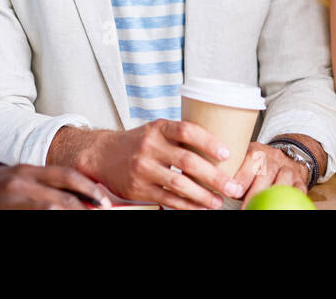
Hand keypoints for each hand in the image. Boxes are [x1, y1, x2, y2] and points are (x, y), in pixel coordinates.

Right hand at [0, 164, 111, 209]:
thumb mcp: (14, 181)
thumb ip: (39, 185)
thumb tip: (72, 196)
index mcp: (25, 169)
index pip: (66, 175)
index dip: (88, 187)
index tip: (104, 199)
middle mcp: (19, 181)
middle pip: (63, 195)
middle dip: (86, 205)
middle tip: (102, 211)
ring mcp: (11, 198)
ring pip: (52, 209)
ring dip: (73, 214)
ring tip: (85, 217)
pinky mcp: (4, 211)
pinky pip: (36, 216)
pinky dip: (52, 218)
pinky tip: (59, 219)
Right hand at [80, 119, 245, 209]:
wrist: (102, 155)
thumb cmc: (136, 142)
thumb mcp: (155, 130)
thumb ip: (179, 137)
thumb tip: (216, 147)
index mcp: (158, 128)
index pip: (187, 130)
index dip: (209, 142)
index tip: (227, 153)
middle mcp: (150, 146)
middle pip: (188, 161)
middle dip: (215, 176)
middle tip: (233, 186)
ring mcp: (143, 168)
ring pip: (179, 184)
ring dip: (203, 195)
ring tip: (218, 201)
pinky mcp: (139, 188)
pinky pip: (167, 199)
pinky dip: (186, 205)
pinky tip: (199, 207)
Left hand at [232, 142, 309, 203]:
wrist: (285, 157)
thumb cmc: (258, 164)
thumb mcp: (246, 160)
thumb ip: (236, 170)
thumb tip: (222, 186)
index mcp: (257, 150)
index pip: (250, 160)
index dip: (242, 177)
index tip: (233, 191)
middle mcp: (274, 157)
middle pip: (266, 173)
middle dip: (255, 192)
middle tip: (245, 207)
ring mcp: (288, 168)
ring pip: (283, 181)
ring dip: (272, 196)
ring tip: (263, 207)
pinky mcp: (299, 180)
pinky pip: (298, 190)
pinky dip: (291, 199)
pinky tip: (282, 206)